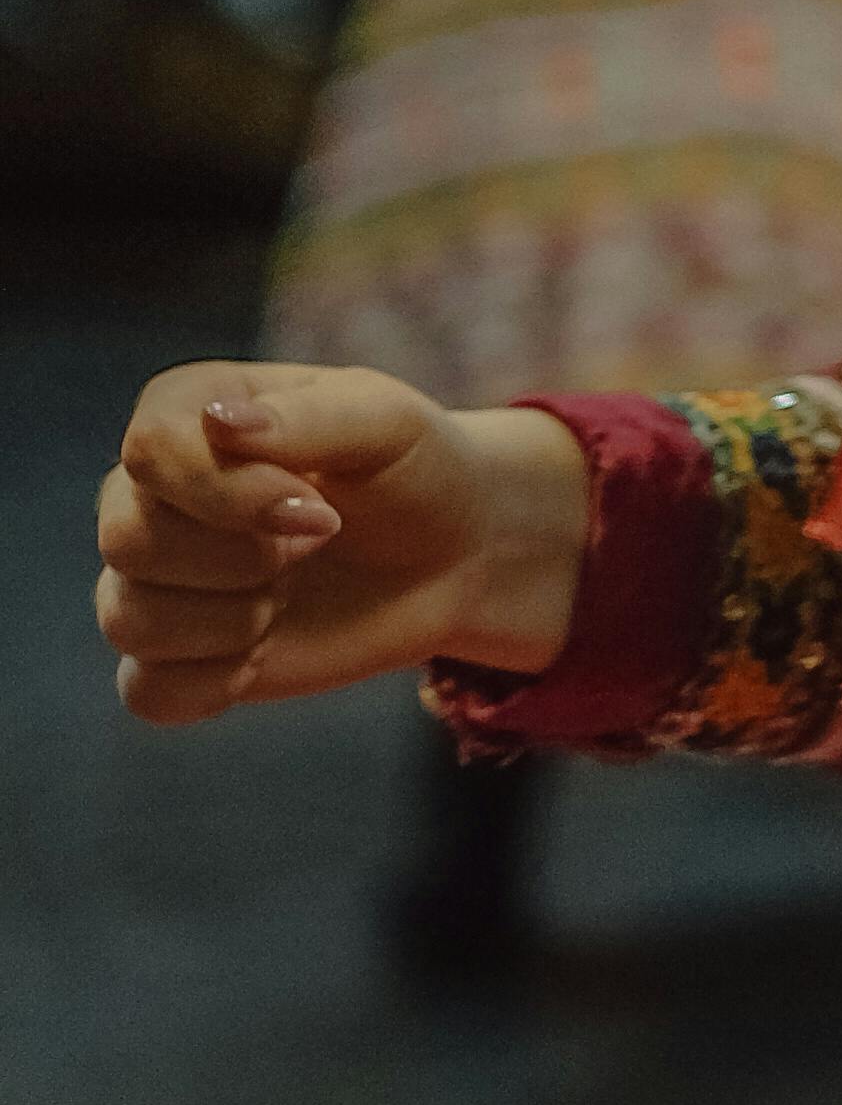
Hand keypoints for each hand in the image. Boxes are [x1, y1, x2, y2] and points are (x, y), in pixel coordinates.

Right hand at [95, 359, 586, 718]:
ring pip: (128, 619)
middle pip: (127, 540)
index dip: (232, 494)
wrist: (451, 552)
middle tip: (318, 543)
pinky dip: (215, 683)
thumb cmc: (413, 469)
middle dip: (243, 559)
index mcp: (186, 413)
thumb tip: (221, 423)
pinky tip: (267, 649)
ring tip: (291, 592)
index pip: (149, 451)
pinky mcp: (173, 657)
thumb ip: (306, 419)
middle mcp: (148, 493)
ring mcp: (153, 579)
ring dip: (235, 620)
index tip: (322, 511)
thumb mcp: (385, 422)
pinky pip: (146, 691)